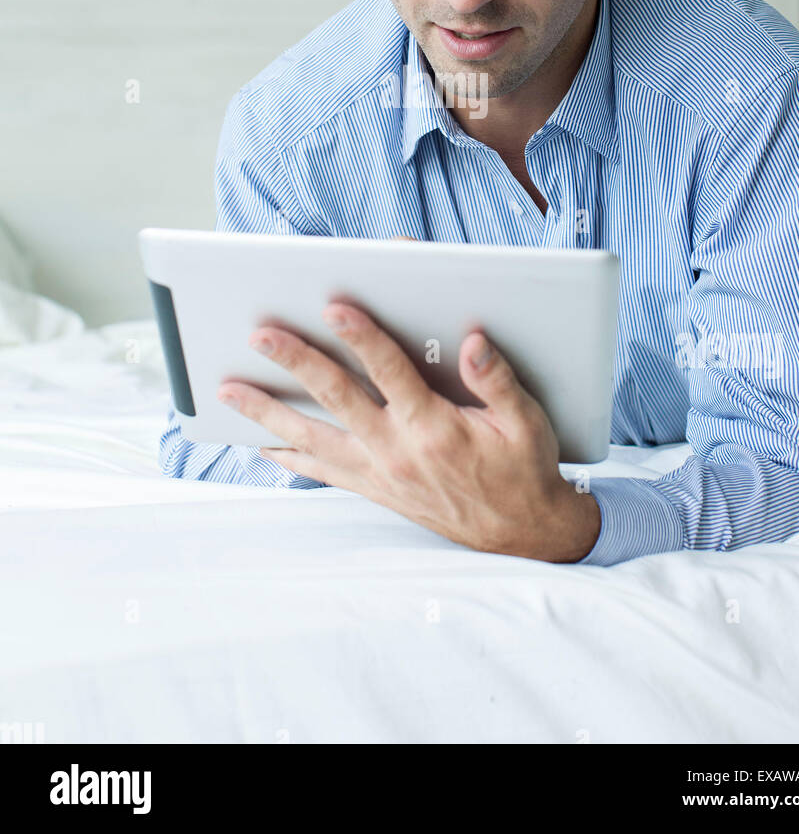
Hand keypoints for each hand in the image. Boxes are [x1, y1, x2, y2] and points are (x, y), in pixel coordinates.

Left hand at [216, 297, 600, 562]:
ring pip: (313, 438)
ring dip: (269, 412)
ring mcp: (380, 473)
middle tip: (260, 335)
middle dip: (296, 362)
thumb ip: (498, 380)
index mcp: (436, 428)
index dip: (362, 336)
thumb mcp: (527, 422)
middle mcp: (398, 451)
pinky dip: (287, 457)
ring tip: (229, 389)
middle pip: (336, 398)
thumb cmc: (523, 469)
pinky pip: (321, 471)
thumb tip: (472, 343)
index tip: (334, 306)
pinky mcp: (374, 488)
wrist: (523, 533)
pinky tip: (259, 443)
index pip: (391, 372)